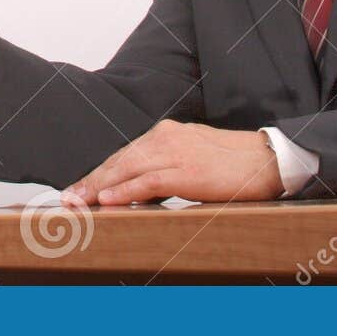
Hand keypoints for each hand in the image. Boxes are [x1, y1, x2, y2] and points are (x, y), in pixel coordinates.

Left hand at [64, 120, 283, 204]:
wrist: (268, 159)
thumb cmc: (235, 163)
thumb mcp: (194, 157)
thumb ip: (167, 169)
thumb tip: (141, 190)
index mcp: (167, 133)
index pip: (124, 155)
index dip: (99, 173)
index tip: (78, 188)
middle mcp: (166, 137)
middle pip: (119, 160)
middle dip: (91, 181)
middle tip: (68, 197)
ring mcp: (175, 152)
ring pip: (126, 169)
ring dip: (98, 187)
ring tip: (78, 202)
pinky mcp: (187, 170)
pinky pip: (148, 181)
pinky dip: (125, 191)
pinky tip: (107, 201)